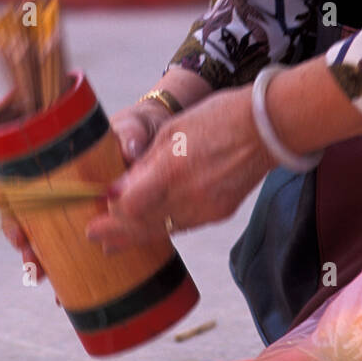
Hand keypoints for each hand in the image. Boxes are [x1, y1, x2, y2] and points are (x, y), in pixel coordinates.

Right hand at [0, 101, 169, 273]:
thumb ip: (132, 135)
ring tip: (40, 277)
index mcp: (58, 157)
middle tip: (30, 258)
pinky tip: (64, 294)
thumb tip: (130, 149)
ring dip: (37, 260)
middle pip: (23, 211)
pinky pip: (72, 251)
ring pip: (42, 235)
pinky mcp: (94, 225)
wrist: (159, 142)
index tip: (13, 217)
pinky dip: (65, 273)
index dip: (4, 197)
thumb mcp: (133, 128)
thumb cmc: (137, 130)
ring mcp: (74, 208)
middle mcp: (59, 184)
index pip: (15, 175)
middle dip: (20, 237)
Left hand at [85, 85, 274, 252]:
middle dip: (116, 232)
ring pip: (163, 230)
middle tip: (94, 236)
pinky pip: (184, 225)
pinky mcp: (220, 213)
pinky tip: (150, 228)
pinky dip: (164, 226)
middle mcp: (189, 195)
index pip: (130, 206)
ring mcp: (207, 208)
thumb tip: (118, 189)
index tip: (96, 208)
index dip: (112, 211)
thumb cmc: (218, 117)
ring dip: (136, 235)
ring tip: (113, 243)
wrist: (267, 126)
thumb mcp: (172, 130)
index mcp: (173, 169)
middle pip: (142, 225)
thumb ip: (145, 163)